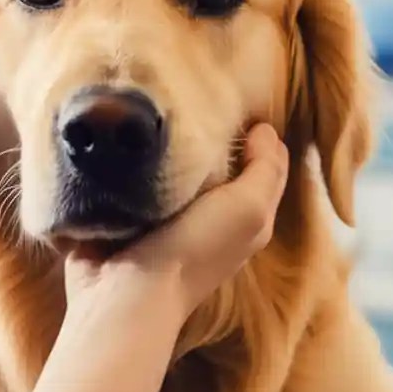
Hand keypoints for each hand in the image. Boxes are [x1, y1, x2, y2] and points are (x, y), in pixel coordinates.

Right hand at [63, 124, 289, 330]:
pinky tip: (140, 139)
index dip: (261, 136)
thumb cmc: (194, 248)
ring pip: (186, 170)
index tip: (241, 104)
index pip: (265, 167)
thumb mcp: (248, 207)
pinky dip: (147, 162)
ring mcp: (173, 221)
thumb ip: (265, 169)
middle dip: (220, 136)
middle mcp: (215, 221)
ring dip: (180, 146)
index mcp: (248, 219)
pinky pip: (146, 180)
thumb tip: (265, 130)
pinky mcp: (135, 220)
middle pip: (227, 167)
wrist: (127, 292)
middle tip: (205, 99)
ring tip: (171, 109)